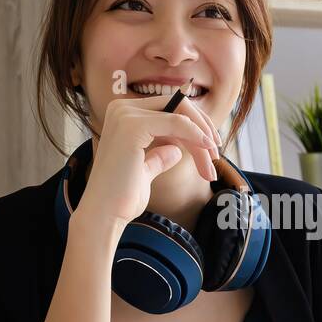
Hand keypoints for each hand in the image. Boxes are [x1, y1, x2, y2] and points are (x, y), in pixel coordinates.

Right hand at [79, 91, 221, 225]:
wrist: (105, 215)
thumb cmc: (122, 197)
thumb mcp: (145, 170)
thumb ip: (157, 155)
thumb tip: (175, 149)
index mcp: (123, 116)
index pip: (168, 109)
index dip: (194, 125)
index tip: (209, 149)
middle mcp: (121, 109)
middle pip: (177, 106)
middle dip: (202, 128)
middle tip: (216, 155)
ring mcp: (125, 115)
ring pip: (180, 115)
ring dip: (202, 137)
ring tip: (212, 164)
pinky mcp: (132, 126)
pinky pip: (177, 122)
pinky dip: (195, 134)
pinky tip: (206, 149)